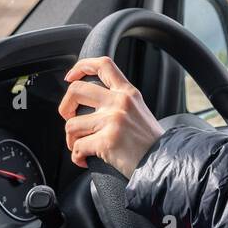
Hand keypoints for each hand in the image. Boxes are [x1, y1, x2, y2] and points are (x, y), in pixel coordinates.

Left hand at [58, 56, 163, 178]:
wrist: (163, 162)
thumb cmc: (150, 142)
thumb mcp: (138, 111)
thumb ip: (118, 103)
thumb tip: (89, 105)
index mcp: (128, 92)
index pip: (103, 64)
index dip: (81, 66)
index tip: (71, 77)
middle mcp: (120, 102)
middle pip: (76, 90)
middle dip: (65, 106)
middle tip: (69, 118)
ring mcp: (113, 120)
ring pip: (71, 124)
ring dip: (71, 140)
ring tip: (81, 147)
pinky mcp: (107, 141)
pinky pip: (77, 147)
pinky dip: (77, 157)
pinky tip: (85, 161)